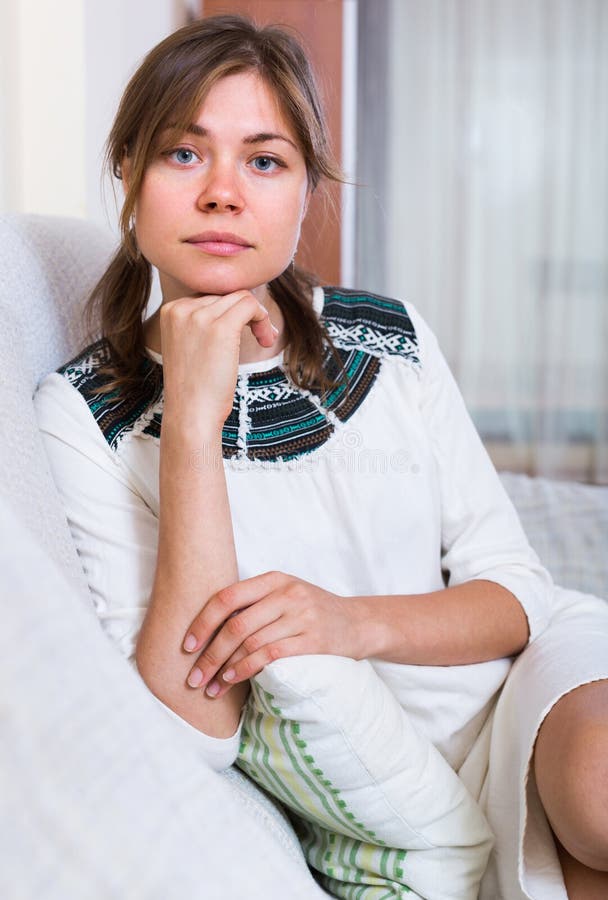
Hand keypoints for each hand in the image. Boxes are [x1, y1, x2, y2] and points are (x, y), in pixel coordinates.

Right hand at [159, 290, 277, 429]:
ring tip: (265, 339)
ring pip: (241, 297)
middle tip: (260, 337)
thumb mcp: (191, 346)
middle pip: (227, 294)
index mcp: (171, 311)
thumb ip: (204, 322)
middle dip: (247, 314)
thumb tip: (239, 300)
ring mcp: (199, 316)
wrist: (191, 414)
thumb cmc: (195, 388)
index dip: (232, 312)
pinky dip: (263, 318)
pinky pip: (250, 305)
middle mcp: (181, 308)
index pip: (211, 295)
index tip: (244, 332)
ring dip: (259, 316)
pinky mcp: (221, 327)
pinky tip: (265, 339)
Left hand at [181, 571, 363, 698]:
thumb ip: (254, 604)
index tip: (186, 646)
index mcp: (274, 580)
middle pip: (235, 625)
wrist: (358, 622)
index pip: (227, 597)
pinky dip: (246, 670)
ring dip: (224, 668)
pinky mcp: (313, 640)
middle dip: (209, 654)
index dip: (202, 622)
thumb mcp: (285, 595)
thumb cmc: (313, 611)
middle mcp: (286, 594)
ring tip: (210, 686)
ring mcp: (301, 616)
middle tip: (193, 677)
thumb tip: (207, 627)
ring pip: (250, 643)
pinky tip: (233, 680)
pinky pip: (270, 656)